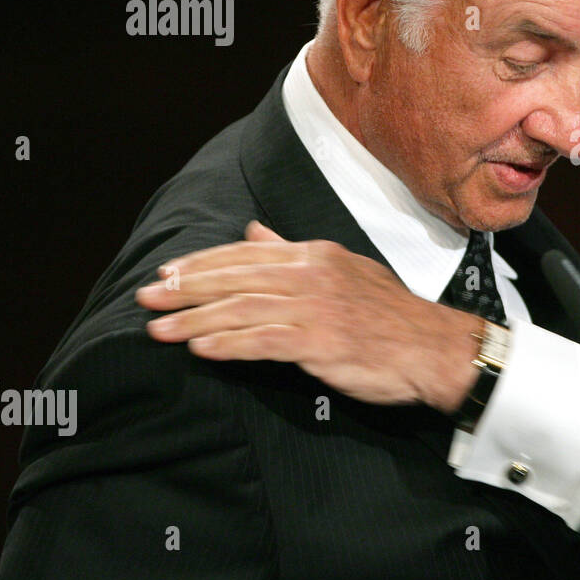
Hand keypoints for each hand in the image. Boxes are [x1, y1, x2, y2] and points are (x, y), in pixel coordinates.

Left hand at [135, 221, 481, 410]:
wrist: (433, 348)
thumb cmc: (390, 315)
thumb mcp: (345, 271)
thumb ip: (295, 251)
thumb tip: (254, 230)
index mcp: (316, 255)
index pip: (247, 252)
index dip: (203, 262)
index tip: (167, 273)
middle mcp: (312, 275)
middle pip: (236, 277)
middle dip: (186, 287)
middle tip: (147, 298)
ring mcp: (317, 307)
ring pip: (242, 308)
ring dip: (195, 319)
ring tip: (159, 330)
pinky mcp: (321, 342)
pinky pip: (264, 341)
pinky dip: (229, 344)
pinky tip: (201, 350)